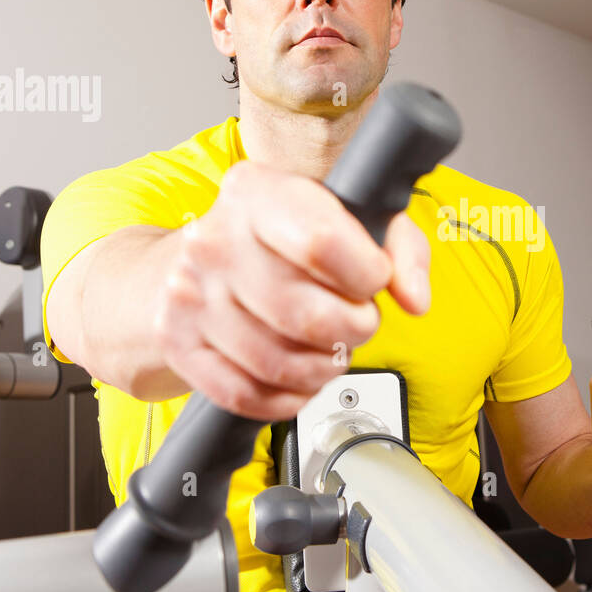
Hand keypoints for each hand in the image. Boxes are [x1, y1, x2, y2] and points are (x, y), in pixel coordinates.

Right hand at [151, 159, 429, 420]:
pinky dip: (287, 398)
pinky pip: (244, 393)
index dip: (367, 275)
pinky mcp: (179, 344)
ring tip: (332, 350)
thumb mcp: (349, 216)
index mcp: (256, 193)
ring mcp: (189, 296)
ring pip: (278, 363)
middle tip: (357, 321)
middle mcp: (214, 242)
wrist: (191, 260)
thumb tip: (413, 298)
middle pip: (306, 315)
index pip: (323, 243)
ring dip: (324, 369)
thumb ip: (399, 248)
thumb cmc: (281, 238)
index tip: (372, 279)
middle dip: (353, 330)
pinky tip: (301, 378)